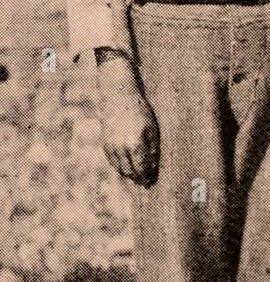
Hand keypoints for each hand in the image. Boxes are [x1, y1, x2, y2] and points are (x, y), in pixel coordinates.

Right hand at [96, 53, 158, 183]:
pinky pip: (113, 162)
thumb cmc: (141, 112)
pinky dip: (120, 167)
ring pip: (120, 169)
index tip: (152, 183)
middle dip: (138, 178)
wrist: (119, 97)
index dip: (147, 177)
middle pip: (130, 172)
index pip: (142, 168)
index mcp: (135, 144)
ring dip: (129, 174)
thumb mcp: (152, 129)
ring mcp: (111, 147)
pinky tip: (128, 168)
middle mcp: (121, 148)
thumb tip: (152, 168)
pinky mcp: (105, 144)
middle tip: (146, 183)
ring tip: (138, 177)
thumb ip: (152, 149)